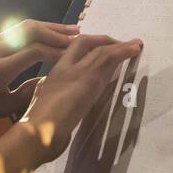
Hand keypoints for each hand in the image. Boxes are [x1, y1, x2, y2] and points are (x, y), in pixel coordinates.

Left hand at [0, 19, 81, 118]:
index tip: (75, 58)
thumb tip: (50, 83)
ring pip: (28, 26)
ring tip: (74, 31)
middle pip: (32, 31)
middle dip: (58, 34)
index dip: (57, 53)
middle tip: (81, 39)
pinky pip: (21, 29)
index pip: (34, 52)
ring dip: (51, 27)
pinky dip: (40, 29)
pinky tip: (53, 34)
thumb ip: (25, 96)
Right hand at [15, 33, 143, 164]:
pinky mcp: (88, 78)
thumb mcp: (46, 112)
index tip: (102, 48)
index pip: (70, 53)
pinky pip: (107, 58)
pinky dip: (122, 51)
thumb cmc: (36, 128)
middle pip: (84, 44)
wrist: (36, 132)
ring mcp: (75, 71)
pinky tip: (134, 50)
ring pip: (99, 50)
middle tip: (122, 44)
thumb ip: (57, 108)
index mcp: (52, 76)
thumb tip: (66, 120)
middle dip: (103, 41)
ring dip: (120, 46)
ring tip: (136, 45)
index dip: (87, 46)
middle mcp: (63, 69)